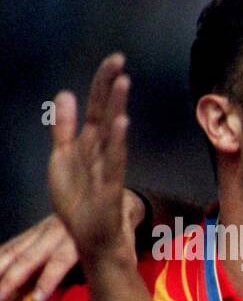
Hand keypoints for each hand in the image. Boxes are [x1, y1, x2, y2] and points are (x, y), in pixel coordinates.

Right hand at [0, 189, 142, 300]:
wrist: (107, 196)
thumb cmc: (117, 228)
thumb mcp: (123, 243)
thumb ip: (117, 260)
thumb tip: (120, 281)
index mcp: (79, 237)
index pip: (61, 260)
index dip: (48, 279)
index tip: (36, 299)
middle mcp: (55, 232)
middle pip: (30, 257)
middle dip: (12, 279)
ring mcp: (41, 230)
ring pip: (15, 251)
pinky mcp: (33, 231)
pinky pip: (12, 244)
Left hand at [46, 54, 134, 277]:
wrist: (95, 240)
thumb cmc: (80, 204)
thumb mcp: (62, 159)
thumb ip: (63, 128)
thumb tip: (64, 93)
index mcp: (89, 144)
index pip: (97, 107)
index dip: (103, 83)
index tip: (115, 60)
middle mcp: (101, 152)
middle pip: (106, 113)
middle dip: (112, 87)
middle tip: (120, 61)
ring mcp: (107, 168)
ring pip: (112, 132)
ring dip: (117, 107)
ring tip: (123, 83)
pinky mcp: (110, 188)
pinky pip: (115, 161)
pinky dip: (118, 142)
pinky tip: (122, 123)